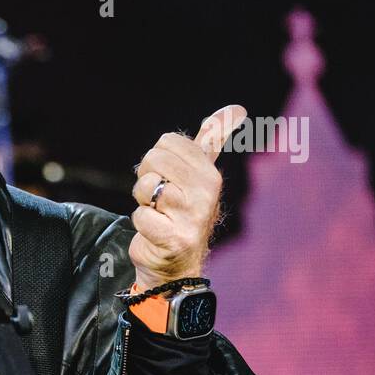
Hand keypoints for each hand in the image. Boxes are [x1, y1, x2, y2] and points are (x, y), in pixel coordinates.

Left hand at [128, 105, 243, 289]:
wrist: (176, 265)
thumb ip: (212, 141)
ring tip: (157, 215)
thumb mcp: (198, 176)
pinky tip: (155, 232)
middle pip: (154, 159)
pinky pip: (139, 215)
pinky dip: (141, 224)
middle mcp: (206, 193)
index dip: (158, 159)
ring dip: (143, 202)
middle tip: (158, 199)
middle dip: (147, 179)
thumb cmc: (181, 214)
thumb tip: (235, 109)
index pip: (168, 142)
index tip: (168, 178)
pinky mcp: (173, 238)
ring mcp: (191, 216)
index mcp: (210, 174)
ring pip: (145, 186)